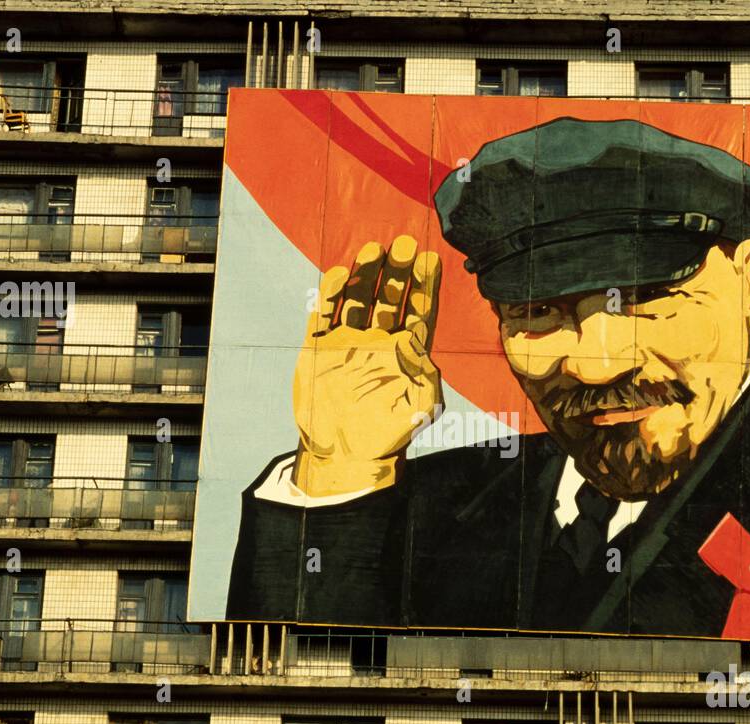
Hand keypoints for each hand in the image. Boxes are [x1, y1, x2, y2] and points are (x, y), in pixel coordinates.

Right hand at [292, 234, 442, 496]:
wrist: (345, 453)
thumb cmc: (389, 432)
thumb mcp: (422, 407)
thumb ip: (426, 374)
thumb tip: (415, 339)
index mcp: (405, 352)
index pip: (419, 310)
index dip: (424, 284)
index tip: (429, 257)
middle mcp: (378, 340)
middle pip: (389, 297)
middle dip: (396, 271)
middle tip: (402, 244)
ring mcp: (348, 342)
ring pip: (358, 299)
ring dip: (365, 275)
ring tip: (373, 251)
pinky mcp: (319, 349)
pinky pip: (324, 315)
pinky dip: (329, 295)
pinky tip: (338, 276)